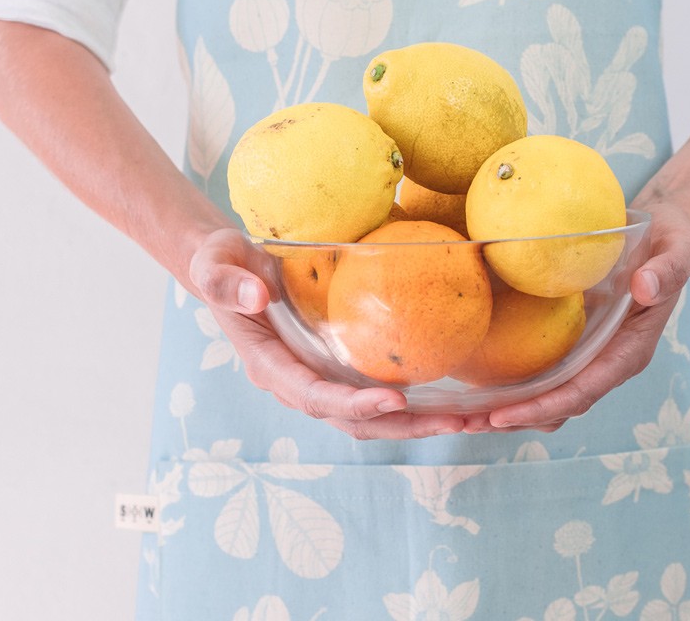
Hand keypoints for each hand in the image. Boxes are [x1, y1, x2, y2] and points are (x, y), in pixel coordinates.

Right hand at [188, 229, 465, 439]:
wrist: (231, 267)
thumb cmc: (222, 261)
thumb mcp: (216, 262)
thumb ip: (227, 281)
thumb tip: (257, 296)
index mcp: (270, 365)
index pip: (315, 397)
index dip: (354, 404)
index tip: (396, 400)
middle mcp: (298, 381)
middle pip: (353, 420)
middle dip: (405, 426)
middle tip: (460, 422)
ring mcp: (320, 377)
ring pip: (371, 415)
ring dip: (419, 422)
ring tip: (473, 419)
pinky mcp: (338, 366)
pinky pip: (377, 391)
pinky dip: (415, 401)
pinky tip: (456, 394)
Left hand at [463, 196, 689, 432]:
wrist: (663, 231)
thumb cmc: (670, 240)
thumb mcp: (678, 249)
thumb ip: (668, 270)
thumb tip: (645, 287)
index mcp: (629, 349)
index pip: (584, 390)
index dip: (544, 406)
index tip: (504, 415)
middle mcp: (606, 359)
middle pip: (558, 405)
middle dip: (514, 418)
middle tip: (464, 424)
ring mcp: (587, 351)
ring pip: (545, 394)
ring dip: (505, 408)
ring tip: (459, 416)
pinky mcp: (571, 336)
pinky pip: (539, 366)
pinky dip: (508, 379)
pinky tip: (472, 378)